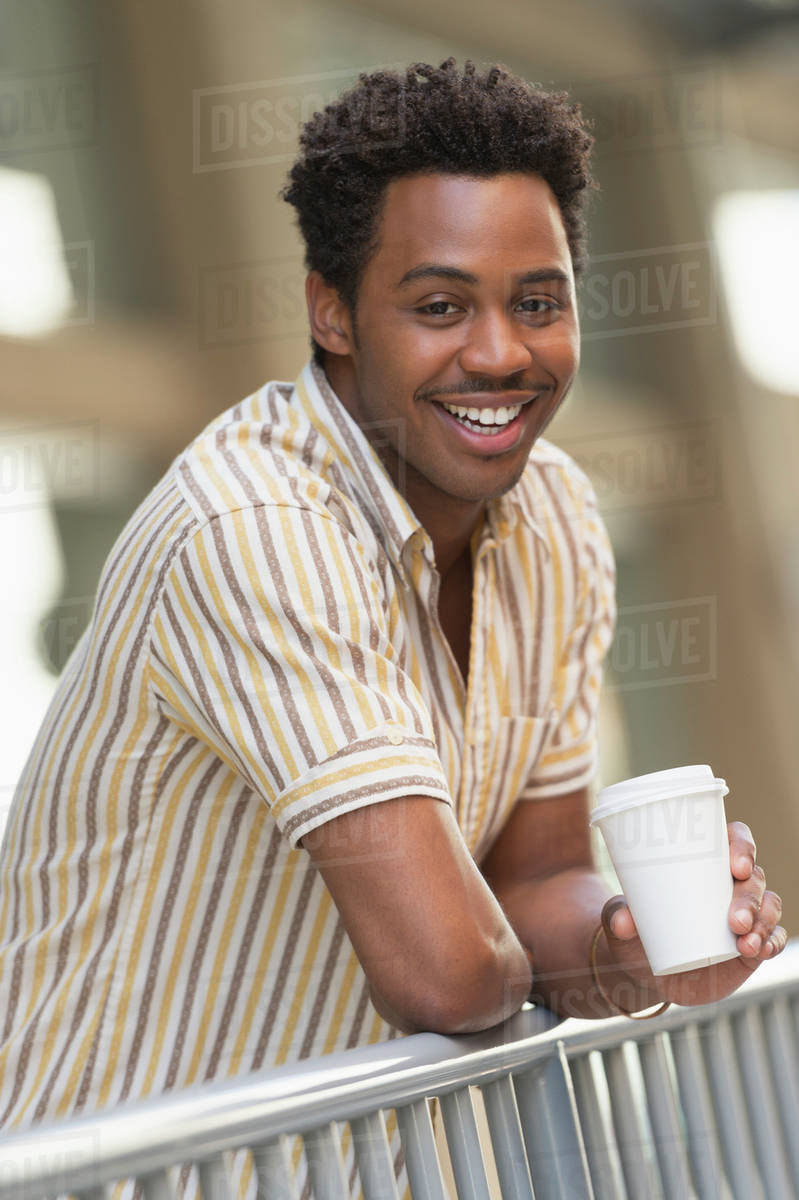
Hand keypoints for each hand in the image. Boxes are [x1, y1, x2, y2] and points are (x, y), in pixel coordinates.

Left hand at [601, 820, 786, 1008]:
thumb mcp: (620, 922)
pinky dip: (773, 942)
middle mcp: (729, 884)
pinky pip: (773, 938)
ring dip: (764, 921)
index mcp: (702, 863)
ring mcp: (744, 914)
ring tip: (745, 943)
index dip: (743, 846)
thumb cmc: (636, 932)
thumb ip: (617, 917)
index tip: (736, 866)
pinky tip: (763, 949)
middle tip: (735, 920)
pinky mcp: (751, 944)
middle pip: (754, 877)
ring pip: (768, 905)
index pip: (733, 840)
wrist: (645, 971)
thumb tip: (622, 922)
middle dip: (750, 896)